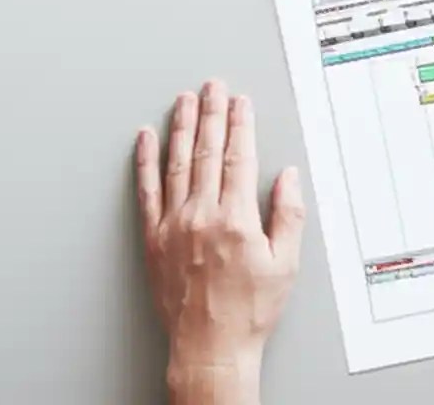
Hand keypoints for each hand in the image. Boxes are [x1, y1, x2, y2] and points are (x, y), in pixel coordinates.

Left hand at [135, 80, 305, 403]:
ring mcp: (173, 226)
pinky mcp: (154, 240)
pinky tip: (146, 140)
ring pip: (176, 164)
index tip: (241, 103)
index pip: (237, 158)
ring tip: (184, 100)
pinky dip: (145, 162)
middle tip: (213, 87)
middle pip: (206, 152)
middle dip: (211, 113)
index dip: (240, 125)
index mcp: (235, 219)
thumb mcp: (286, 264)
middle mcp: (200, 217)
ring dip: (181, 127)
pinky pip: (147, 192)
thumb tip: (286, 177)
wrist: (210, 346)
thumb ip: (288, 215)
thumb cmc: (249, 311)